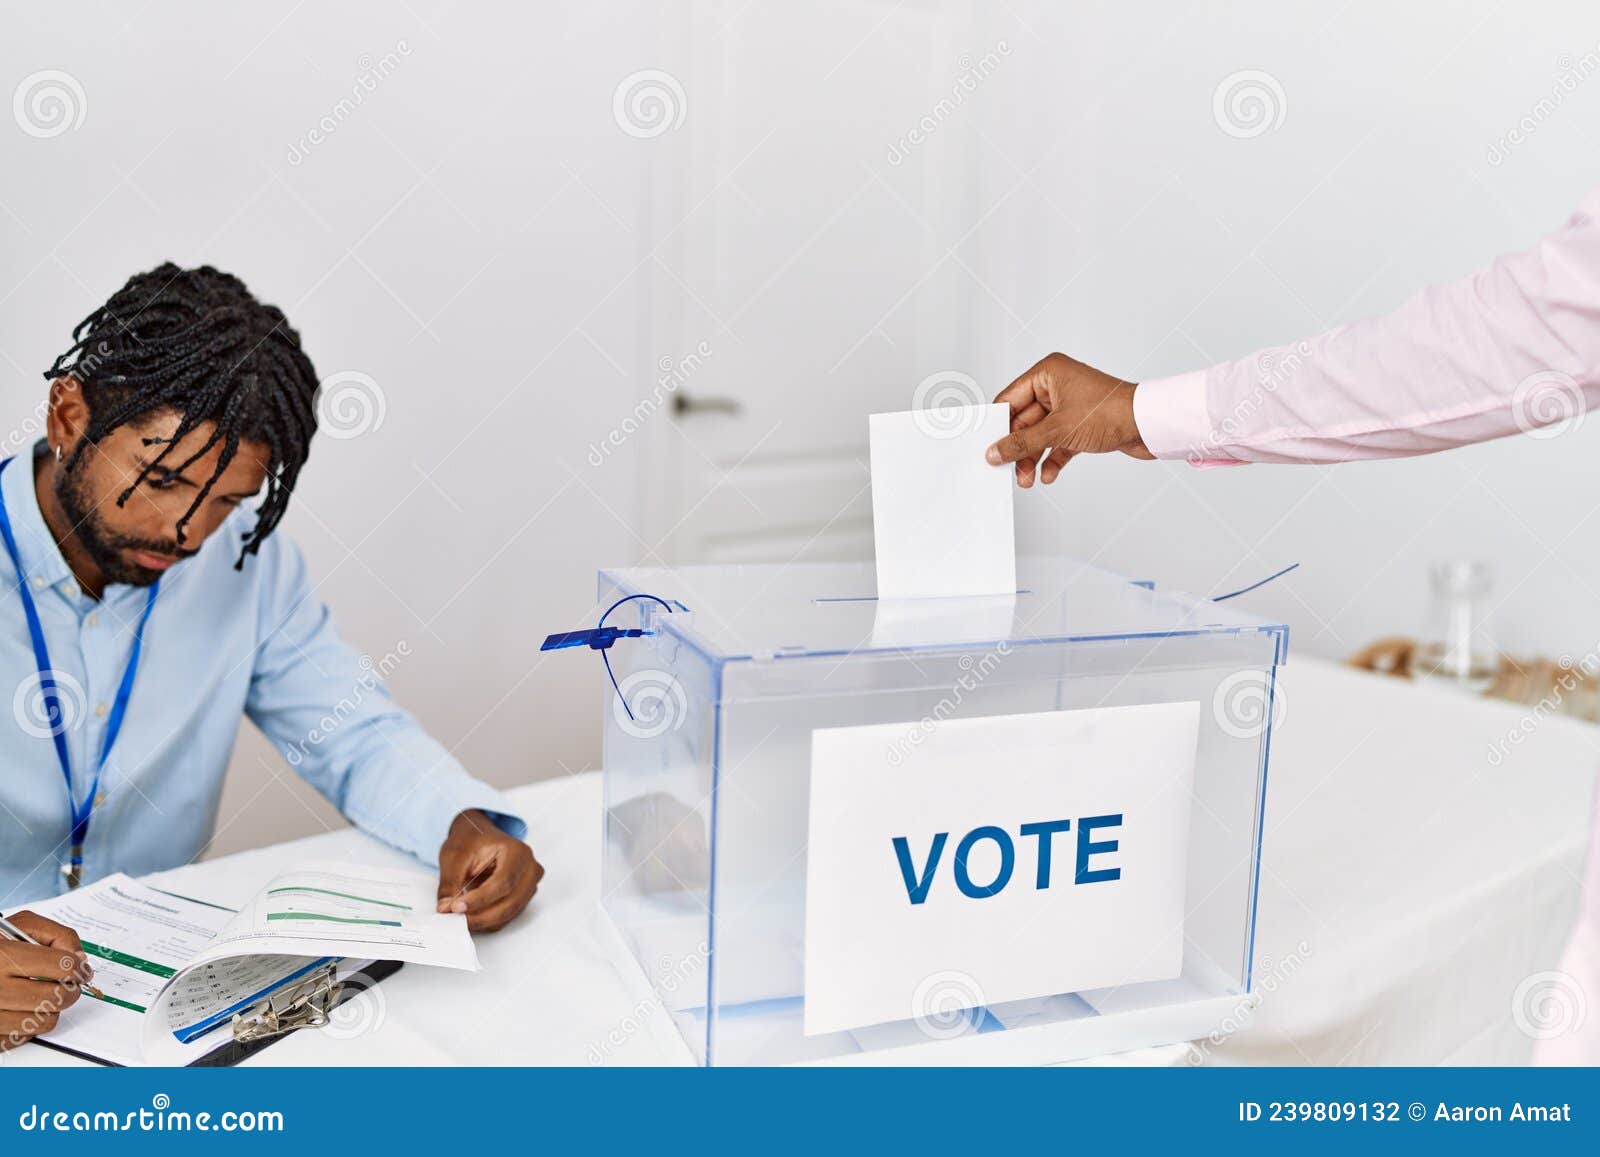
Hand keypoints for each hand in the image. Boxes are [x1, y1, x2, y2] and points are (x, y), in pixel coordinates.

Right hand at [0, 911, 90, 1051]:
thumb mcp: (19, 926)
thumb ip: (57, 935)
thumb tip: (80, 959)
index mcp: (2, 956)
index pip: (62, 966)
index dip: (79, 968)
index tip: (81, 970)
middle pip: (56, 997)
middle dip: (70, 990)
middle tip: (67, 985)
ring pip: (43, 1022)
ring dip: (50, 1010)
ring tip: (40, 997)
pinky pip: (22, 1038)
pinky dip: (27, 1026)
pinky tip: (19, 1010)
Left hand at [436, 809, 543, 932]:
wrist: (479, 837)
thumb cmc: (471, 841)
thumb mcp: (454, 855)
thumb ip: (450, 883)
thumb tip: (446, 908)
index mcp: (518, 852)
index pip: (503, 882)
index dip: (480, 899)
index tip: (456, 907)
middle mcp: (530, 869)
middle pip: (509, 903)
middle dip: (479, 916)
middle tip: (453, 918)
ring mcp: (529, 885)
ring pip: (508, 914)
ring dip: (482, 921)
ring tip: (458, 917)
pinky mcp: (522, 898)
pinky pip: (505, 918)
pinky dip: (486, 921)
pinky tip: (469, 915)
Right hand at [985, 353, 1152, 485]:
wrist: (1150, 425)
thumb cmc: (1111, 411)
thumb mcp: (1058, 430)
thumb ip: (1022, 443)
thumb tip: (996, 451)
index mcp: (1048, 373)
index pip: (1010, 399)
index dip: (999, 425)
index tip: (988, 446)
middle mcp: (1057, 386)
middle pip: (1024, 421)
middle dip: (1019, 448)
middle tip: (1009, 469)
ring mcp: (1070, 406)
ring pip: (1040, 434)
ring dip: (1033, 458)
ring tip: (1028, 479)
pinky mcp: (1081, 424)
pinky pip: (1058, 442)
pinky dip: (1052, 459)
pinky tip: (1048, 475)